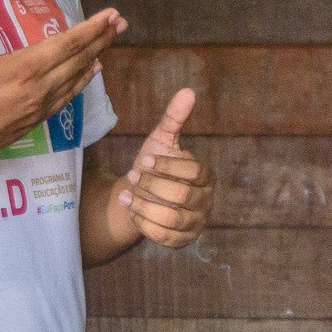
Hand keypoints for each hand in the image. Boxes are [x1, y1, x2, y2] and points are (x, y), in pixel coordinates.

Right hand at [0, 0, 121, 168]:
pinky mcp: (35, 121)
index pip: (67, 44)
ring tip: (110, 40)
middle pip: (78, 59)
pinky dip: (82, 81)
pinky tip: (91, 71)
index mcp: (22, 68)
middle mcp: (38, 88)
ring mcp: (39, 107)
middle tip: (121, 21)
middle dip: (102, 38)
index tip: (110, 15)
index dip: (91, 28)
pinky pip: (66, 97)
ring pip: (76, 78)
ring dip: (95, 57)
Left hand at [107, 87, 210, 247]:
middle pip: (182, 196)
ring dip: (144, 206)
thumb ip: (174, 119)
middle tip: (131, 176)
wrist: (141, 196)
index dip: (167, 166)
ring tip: (126, 195)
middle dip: (152, 186)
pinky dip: (144, 224)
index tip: (143, 159)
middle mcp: (205, 201)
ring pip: (172, 219)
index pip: (194, 172)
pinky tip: (131, 210)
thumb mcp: (161, 141)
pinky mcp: (181, 241)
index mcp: (206, 177)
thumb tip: (188, 90)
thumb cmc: (154, 166)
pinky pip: (163, 237)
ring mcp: (195, 224)